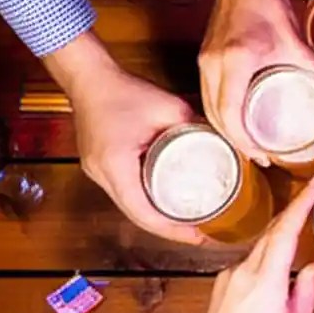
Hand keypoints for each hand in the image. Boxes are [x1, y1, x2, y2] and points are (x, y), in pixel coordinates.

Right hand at [73, 67, 203, 243]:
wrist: (88, 76)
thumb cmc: (121, 89)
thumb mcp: (168, 107)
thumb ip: (197, 124)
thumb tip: (224, 141)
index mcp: (116, 165)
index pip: (145, 214)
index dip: (173, 231)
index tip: (198, 236)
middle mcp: (102, 175)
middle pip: (137, 217)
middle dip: (169, 230)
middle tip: (199, 233)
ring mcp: (97, 172)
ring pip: (130, 208)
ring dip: (157, 218)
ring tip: (186, 222)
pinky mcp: (100, 167)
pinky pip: (125, 193)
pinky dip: (146, 202)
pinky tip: (165, 203)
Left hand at [185, 177, 313, 312]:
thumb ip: (308, 290)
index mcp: (266, 278)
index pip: (285, 231)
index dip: (300, 205)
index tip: (313, 185)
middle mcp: (245, 269)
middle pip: (272, 232)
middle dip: (293, 212)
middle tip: (310, 194)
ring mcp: (231, 273)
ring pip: (261, 247)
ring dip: (280, 238)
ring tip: (298, 234)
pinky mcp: (223, 280)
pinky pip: (250, 262)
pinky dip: (265, 261)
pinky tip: (273, 277)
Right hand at [199, 0, 313, 159]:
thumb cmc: (266, 4)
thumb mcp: (294, 40)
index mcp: (236, 61)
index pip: (231, 113)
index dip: (244, 140)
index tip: (261, 154)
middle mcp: (214, 64)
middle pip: (216, 117)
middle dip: (235, 142)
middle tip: (258, 157)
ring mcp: (204, 62)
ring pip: (208, 108)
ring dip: (226, 130)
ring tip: (249, 145)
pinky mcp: (203, 59)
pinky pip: (208, 95)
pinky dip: (220, 114)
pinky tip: (236, 122)